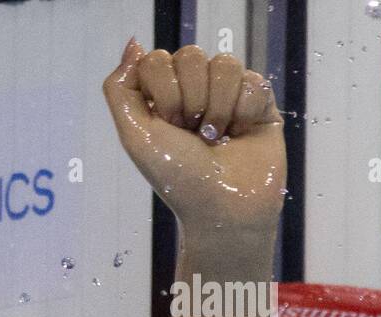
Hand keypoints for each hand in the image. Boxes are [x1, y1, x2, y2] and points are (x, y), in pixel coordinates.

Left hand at [102, 38, 286, 236]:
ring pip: (224, 64)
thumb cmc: (178, 178)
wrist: (224, 208)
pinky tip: (241, 134)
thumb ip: (120, 89)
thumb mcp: (134, 136)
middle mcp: (193, 92)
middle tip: (191, 133)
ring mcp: (227, 94)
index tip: (166, 125)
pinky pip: (254, 81)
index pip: (157, 59)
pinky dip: (244, 112)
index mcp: (161, 98)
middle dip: (189, 100)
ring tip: (216, 137)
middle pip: (190, 56)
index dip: (162, 91)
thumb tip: (133, 44)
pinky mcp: (260, 102)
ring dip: (217, 107)